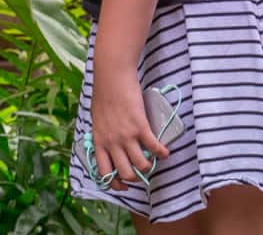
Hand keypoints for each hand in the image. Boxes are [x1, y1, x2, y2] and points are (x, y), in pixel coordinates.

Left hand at [89, 71, 167, 189]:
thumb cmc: (104, 94)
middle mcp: (112, 142)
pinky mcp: (140, 126)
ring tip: (153, 160)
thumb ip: (103, 134)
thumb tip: (110, 145)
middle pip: (125, 174)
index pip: (104, 173)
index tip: (124, 185)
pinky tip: (165, 152)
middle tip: (141, 170)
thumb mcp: (97, 118)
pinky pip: (154, 148)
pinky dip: (162, 153)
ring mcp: (126, 135)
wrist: (112, 76)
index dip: (115, 184)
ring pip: (141, 165)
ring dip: (150, 166)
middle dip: (136, 178)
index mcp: (99, 141)